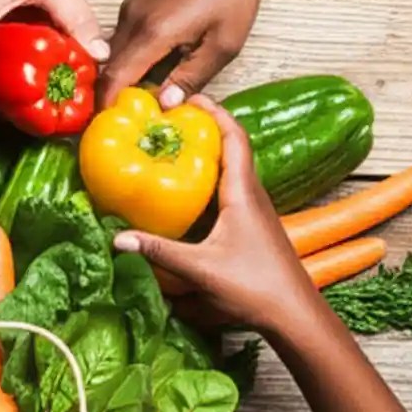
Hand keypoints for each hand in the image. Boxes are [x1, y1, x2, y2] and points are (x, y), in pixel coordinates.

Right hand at [98, 0, 267, 108]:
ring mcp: (132, 9)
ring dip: (123, 79)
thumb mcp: (224, 43)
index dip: (108, 108)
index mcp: (152, 33)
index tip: (111, 130)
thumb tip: (165, 105)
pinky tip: (152, 74)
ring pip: (115, 54)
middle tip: (126, 125)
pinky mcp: (138, 3)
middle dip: (112, 98)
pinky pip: (124, 40)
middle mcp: (133, 20)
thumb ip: (191, 77)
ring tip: (141, 104)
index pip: (114, 80)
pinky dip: (131, 61)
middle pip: (109, 69)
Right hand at [112, 96, 316, 335]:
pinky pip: (229, 188)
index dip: (213, 112)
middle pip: (231, 146)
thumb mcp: (200, 269)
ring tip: (175, 146)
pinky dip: (209, 178)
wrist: (294, 315)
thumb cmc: (255, 286)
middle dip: (204, 127)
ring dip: (207, 152)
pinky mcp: (251, 225)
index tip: (187, 97)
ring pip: (230, 168)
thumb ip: (159, 251)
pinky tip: (187, 190)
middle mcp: (251, 194)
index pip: (233, 137)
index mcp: (243, 193)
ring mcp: (254, 210)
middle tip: (171, 119)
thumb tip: (117, 237)